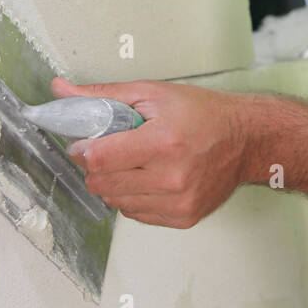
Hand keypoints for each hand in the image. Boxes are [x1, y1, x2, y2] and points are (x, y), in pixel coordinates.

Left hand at [51, 75, 249, 226]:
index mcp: (163, 142)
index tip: (85, 143)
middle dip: (97, 167)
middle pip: (102, 185)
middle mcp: (171, 177)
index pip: (99, 160)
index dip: (83, 151)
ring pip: (116, 203)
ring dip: (115, 184)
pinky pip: (137, 215)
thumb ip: (104, 95)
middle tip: (111, 151)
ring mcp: (178, 201)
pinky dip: (134, 198)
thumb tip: (60, 90)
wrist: (247, 139)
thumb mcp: (153, 93)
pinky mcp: (184, 217)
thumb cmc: (203, 113)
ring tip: (135, 164)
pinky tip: (149, 179)